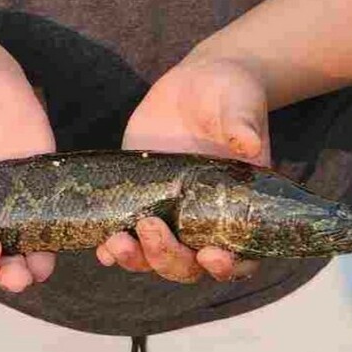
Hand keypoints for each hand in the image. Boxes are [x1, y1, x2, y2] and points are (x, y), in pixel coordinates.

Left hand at [98, 57, 270, 282]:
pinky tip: (101, 245)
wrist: (198, 84)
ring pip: (153, 259)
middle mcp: (203, 223)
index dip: (226, 267)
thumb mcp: (241, 107)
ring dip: (135, 259)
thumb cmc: (232, 98)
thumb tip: (249, 143)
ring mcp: (170, 218)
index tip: (209, 255)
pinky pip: (127, 238)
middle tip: (149, 227)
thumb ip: (243, 126)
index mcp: (238, 211)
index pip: (240, 259)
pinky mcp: (140, 203)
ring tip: (116, 242)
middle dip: (167, 257)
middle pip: (188, 266)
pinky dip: (112, 249)